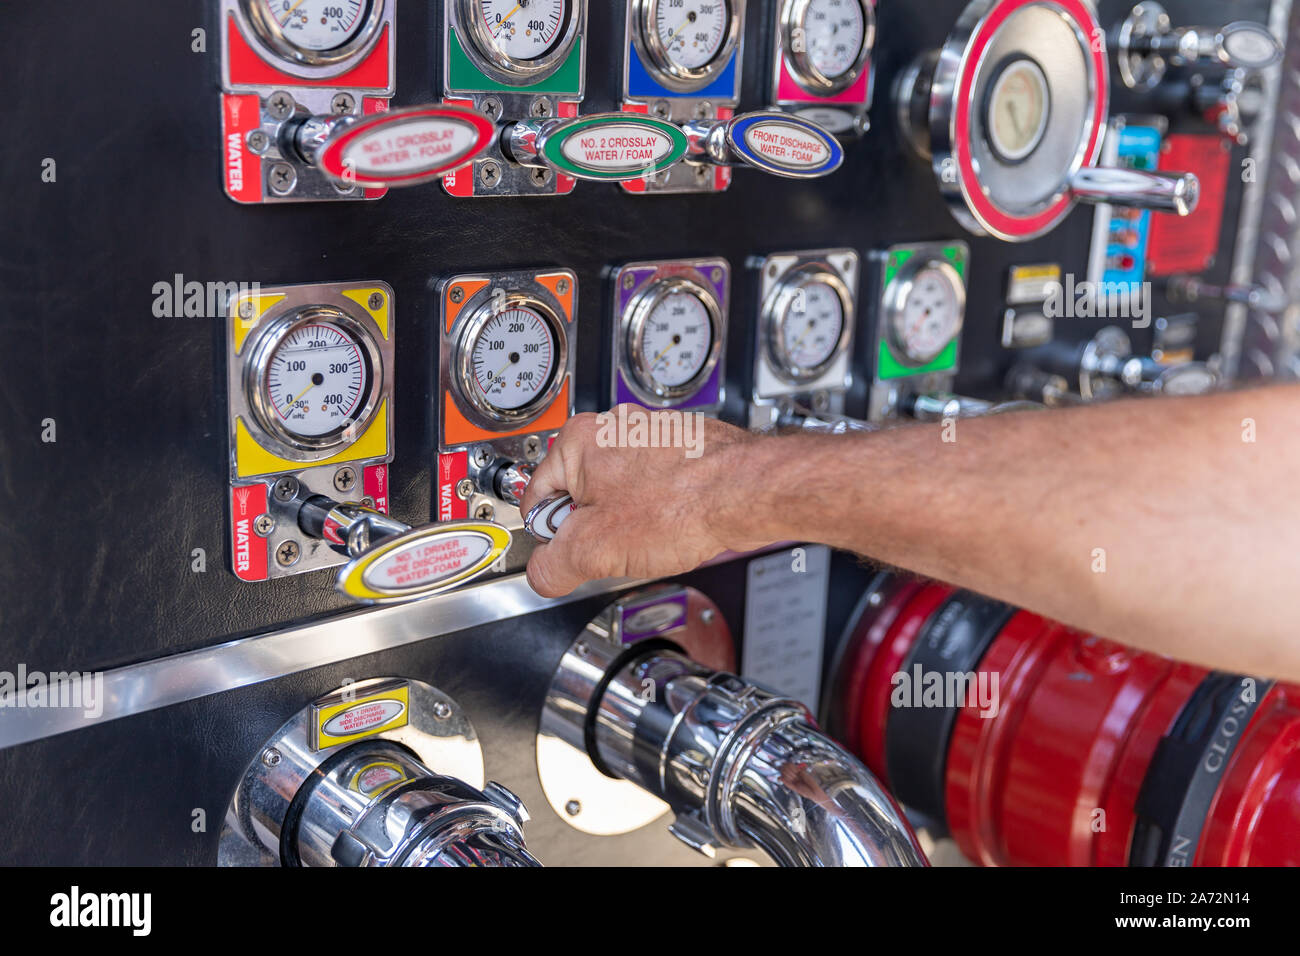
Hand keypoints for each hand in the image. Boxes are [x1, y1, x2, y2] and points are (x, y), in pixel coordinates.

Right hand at [519, 407, 757, 596]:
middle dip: (593, 528)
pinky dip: (659, 510)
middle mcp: (613, 428)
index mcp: (578, 441)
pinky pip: (653, 488)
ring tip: (650, 535)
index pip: (535, 497)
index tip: (564, 555)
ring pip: (619, 493)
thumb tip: (542, 574)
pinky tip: (672, 525)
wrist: (748, 492)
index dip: (549, 536)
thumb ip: (553, 565)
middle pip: (580, 495)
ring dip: (628, 521)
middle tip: (615, 546)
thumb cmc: (685, 502)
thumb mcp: (595, 550)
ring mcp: (650, 436)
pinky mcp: (681, 449)